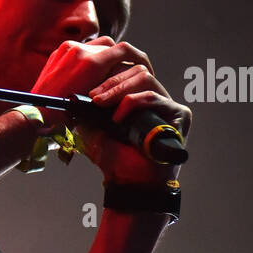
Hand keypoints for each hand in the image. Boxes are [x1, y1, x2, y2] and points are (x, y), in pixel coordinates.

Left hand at [31, 37, 191, 184]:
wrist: (129, 183)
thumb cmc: (113, 159)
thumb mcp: (92, 129)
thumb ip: (87, 109)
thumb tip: (73, 91)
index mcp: (138, 98)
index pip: (127, 70)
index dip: (108, 72)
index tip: (87, 85)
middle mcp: (156, 98)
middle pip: (137, 68)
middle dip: (111, 80)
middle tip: (93, 96)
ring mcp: (169, 105)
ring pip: (145, 78)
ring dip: (119, 88)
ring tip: (101, 104)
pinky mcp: (179, 115)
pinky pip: (154, 97)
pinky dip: (132, 103)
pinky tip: (118, 117)